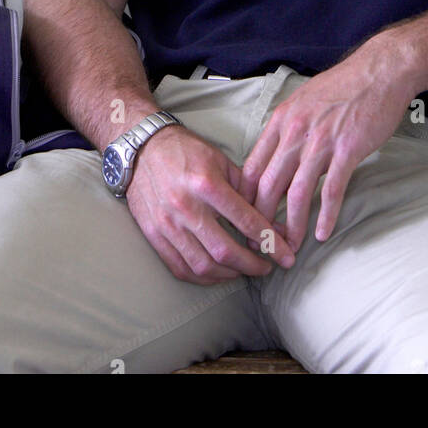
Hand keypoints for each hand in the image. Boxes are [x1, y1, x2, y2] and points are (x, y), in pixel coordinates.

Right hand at [125, 124, 296, 285]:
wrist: (141, 149)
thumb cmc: (185, 150)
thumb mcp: (219, 159)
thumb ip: (245, 188)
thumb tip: (271, 219)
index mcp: (207, 184)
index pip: (245, 221)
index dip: (270, 242)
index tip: (285, 255)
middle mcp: (187, 207)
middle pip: (226, 251)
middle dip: (252, 265)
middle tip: (267, 267)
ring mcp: (168, 225)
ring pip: (204, 266)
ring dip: (229, 275)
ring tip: (244, 270)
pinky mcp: (154, 235)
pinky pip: (180, 268)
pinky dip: (202, 278)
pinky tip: (218, 274)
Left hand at [239, 35, 413, 251]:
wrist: (380, 71)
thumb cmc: (344, 86)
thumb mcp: (303, 100)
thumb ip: (287, 128)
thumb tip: (274, 156)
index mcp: (281, 120)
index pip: (253, 167)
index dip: (246, 199)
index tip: (246, 219)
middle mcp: (296, 131)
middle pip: (269, 184)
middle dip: (262, 219)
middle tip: (263, 242)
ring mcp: (321, 141)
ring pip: (297, 193)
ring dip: (291, 226)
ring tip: (289, 247)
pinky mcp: (348, 149)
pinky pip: (331, 190)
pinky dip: (325, 215)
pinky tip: (322, 233)